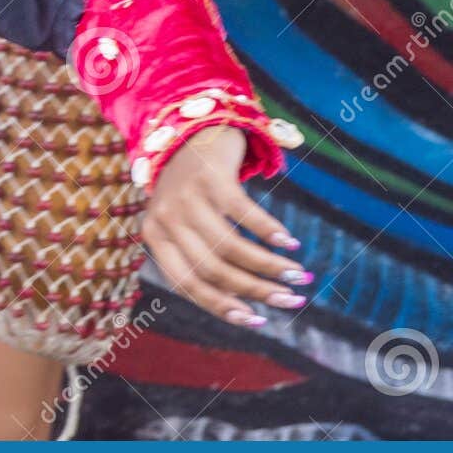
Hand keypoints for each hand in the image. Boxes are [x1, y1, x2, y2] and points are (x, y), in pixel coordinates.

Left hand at [143, 125, 311, 327]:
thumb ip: (200, 256)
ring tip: (298, 276)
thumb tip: (243, 305)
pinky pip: (244, 213)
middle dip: (256, 290)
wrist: (188, 131)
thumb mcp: (183, 223)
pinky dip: (270, 232)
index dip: (222, 306)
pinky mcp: (209, 176)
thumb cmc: (192, 190)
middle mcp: (165, 219)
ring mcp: (185, 197)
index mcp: (154, 237)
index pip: (186, 284)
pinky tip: (290, 243)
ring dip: (270, 266)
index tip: (257, 321)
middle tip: (291, 300)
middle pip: (213, 270)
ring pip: (230, 247)